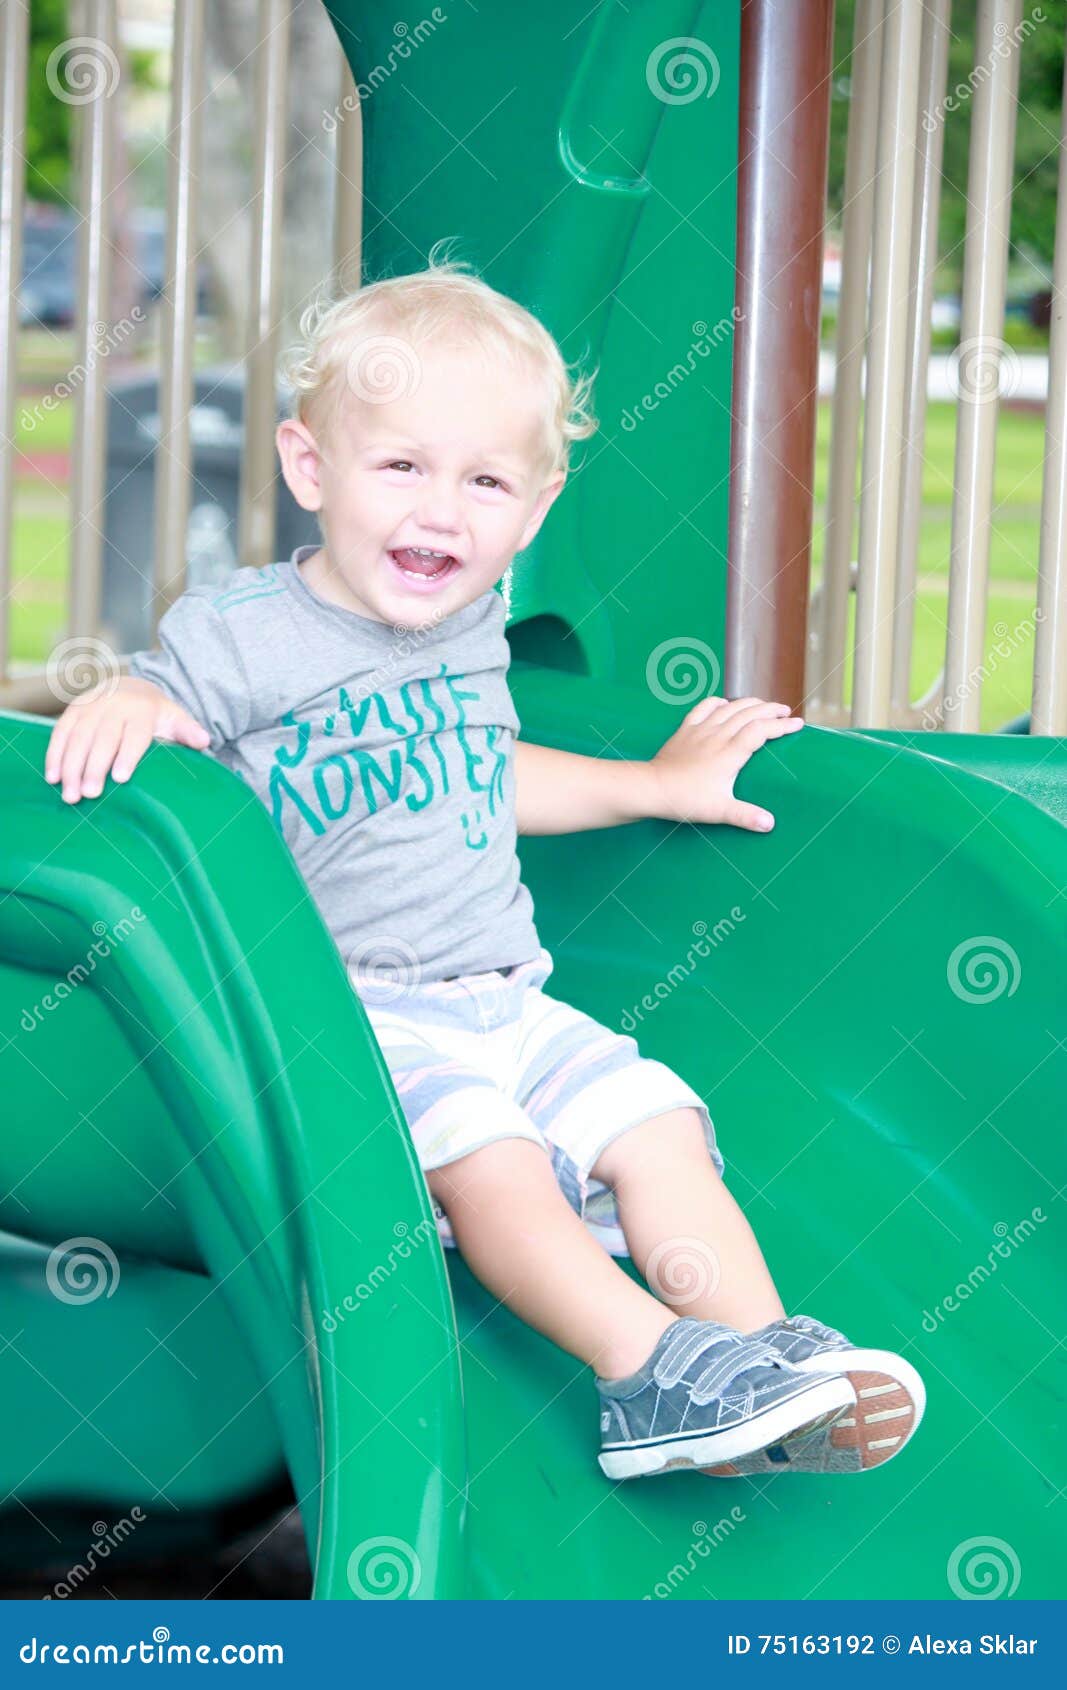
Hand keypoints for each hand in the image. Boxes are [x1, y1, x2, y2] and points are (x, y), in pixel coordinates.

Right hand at [44, 676, 210, 803]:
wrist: (129, 686)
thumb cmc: (154, 714)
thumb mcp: (174, 718)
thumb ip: (187, 730)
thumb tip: (204, 740)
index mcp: (141, 710)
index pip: (134, 735)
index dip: (127, 755)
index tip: (121, 778)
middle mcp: (114, 706)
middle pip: (102, 739)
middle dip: (94, 767)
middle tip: (90, 794)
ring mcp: (90, 708)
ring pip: (78, 738)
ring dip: (71, 766)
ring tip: (70, 794)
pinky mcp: (72, 711)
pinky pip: (60, 733)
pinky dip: (55, 755)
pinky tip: (53, 778)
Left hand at [648, 694, 804, 831]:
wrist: (652, 788)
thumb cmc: (686, 800)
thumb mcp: (719, 811)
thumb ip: (746, 816)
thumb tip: (770, 824)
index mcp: (730, 753)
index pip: (762, 731)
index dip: (781, 726)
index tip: (799, 724)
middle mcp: (717, 736)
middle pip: (749, 713)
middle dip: (770, 709)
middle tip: (786, 711)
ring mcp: (700, 730)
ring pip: (730, 708)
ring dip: (749, 703)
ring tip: (763, 705)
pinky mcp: (685, 729)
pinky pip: (704, 708)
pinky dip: (718, 702)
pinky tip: (725, 703)